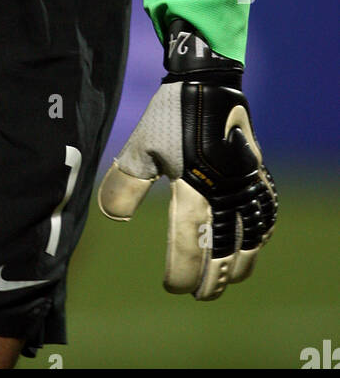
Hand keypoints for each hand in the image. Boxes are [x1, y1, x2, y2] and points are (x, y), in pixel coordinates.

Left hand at [97, 18, 277, 299]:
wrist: (206, 83)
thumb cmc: (169, 116)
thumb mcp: (139, 147)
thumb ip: (126, 184)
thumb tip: (112, 217)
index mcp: (193, 189)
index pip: (190, 246)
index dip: (182, 272)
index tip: (173, 287)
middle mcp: (224, 193)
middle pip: (224, 251)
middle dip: (213, 278)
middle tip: (201, 294)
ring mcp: (245, 185)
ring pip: (250, 238)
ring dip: (240, 263)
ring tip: (228, 278)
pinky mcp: (256, 173)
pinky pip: (265, 213)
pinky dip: (260, 235)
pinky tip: (252, 243)